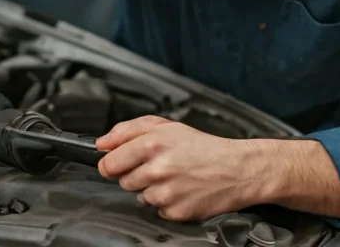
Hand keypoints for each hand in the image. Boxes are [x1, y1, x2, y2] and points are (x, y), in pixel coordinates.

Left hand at [95, 116, 266, 220]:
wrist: (237, 169)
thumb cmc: (203, 147)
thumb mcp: (166, 126)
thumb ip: (128, 130)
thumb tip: (102, 143)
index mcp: (151, 144)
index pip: (108, 163)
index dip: (111, 164)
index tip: (118, 164)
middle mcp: (157, 169)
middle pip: (122, 181)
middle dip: (135, 174)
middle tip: (158, 167)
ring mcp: (166, 193)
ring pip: (140, 196)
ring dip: (152, 189)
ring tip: (174, 177)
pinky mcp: (175, 212)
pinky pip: (158, 210)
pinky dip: (167, 203)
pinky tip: (182, 190)